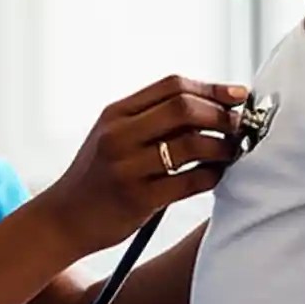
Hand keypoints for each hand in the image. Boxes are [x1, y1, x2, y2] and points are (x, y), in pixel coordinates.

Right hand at [39, 76, 246, 254]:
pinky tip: (216, 175)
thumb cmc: (98, 176)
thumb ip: (150, 118)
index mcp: (115, 113)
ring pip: (192, 144)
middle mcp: (118, 135)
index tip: (238, 95)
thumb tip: (210, 105)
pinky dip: (211, 175)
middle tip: (241, 126)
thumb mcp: (112, 136)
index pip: (172, 85)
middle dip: (221, 115)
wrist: (64, 218)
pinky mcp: (137, 199)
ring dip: (222, 146)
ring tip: (231, 152)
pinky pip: (189, 181)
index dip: (211, 88)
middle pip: (184, 108)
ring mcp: (127, 167)